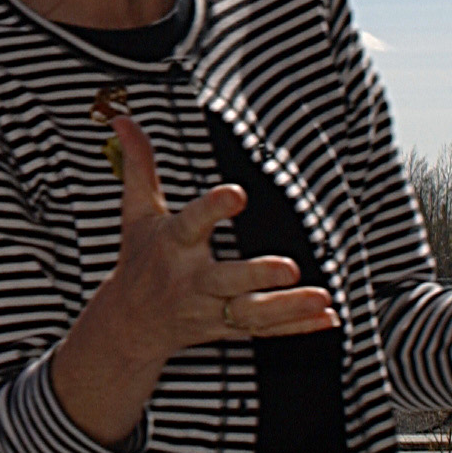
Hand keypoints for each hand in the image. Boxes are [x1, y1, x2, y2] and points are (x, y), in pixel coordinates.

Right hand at [50, 112, 337, 444]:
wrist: (131, 323)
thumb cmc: (139, 258)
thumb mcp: (136, 212)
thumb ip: (138, 165)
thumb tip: (123, 120)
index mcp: (172, 246)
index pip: (191, 224)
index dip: (212, 208)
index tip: (236, 194)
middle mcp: (191, 281)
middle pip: (226, 280)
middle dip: (257, 275)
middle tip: (289, 267)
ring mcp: (210, 310)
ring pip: (251, 313)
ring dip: (288, 308)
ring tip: (322, 297)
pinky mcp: (227, 329)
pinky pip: (265, 331)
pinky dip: (297, 327)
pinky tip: (328, 318)